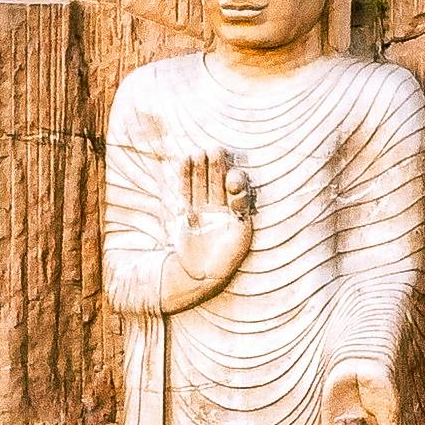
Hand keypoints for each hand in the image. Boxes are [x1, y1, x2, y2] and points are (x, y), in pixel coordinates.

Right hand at [174, 147, 253, 289]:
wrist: (201, 274)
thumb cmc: (225, 260)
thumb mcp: (238, 239)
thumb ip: (240, 217)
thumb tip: (238, 197)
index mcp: (239, 215)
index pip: (238, 194)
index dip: (236, 185)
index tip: (232, 179)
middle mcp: (222, 210)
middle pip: (219, 184)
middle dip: (218, 168)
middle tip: (216, 149)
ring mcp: (204, 209)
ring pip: (203, 184)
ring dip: (201, 169)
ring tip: (198, 152)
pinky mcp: (187, 212)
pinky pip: (186, 191)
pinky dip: (185, 177)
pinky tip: (185, 161)